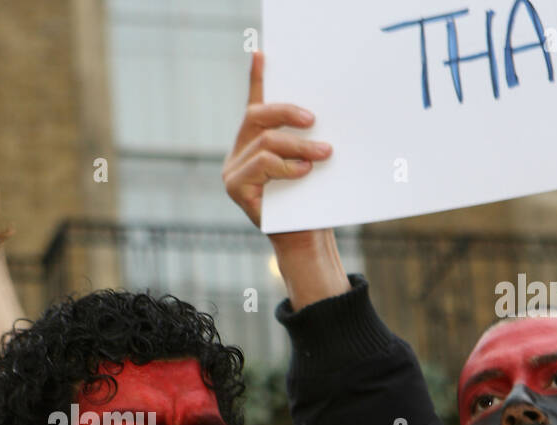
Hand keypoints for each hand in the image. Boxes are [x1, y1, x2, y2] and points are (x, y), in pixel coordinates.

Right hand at [223, 52, 329, 230]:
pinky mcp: (235, 187)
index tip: (261, 54)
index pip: (256, 105)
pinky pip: (261, 164)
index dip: (256, 79)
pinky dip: (285, 166)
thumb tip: (321, 116)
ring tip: (323, 154)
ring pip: (265, 142)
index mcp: (255, 143)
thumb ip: (305, 140)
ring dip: (298, 146)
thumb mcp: (310, 162)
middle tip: (314, 120)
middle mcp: (239, 153)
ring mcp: (233, 170)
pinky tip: (304, 172)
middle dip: (288, 113)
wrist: (304, 239)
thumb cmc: (310, 201)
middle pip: (258, 116)